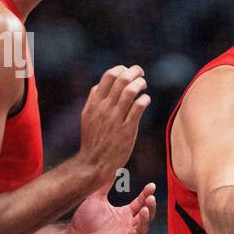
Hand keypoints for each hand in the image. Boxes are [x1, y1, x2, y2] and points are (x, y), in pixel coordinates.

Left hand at [64, 182, 156, 233]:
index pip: (141, 203)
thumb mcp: (95, 199)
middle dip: (150, 207)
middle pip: (145, 216)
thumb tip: (108, 167)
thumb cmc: (83, 220)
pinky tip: (133, 230)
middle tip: (151, 198)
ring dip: (144, 221)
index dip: (147, 195)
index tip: (152, 185)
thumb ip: (103, 186)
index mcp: (125, 214)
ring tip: (144, 210)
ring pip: (141, 230)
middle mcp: (128, 226)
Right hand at [78, 65, 150, 191]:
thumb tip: (101, 85)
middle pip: (121, 79)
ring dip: (140, 84)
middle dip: (134, 72)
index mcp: (94, 103)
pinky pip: (138, 107)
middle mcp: (104, 108)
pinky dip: (144, 99)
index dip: (121, 69)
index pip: (108, 76)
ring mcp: (115, 118)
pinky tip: (145, 100)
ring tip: (143, 86)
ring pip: (130, 90)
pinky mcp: (127, 129)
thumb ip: (94, 100)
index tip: (128, 71)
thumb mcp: (88, 117)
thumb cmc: (93, 140)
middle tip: (141, 73)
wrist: (94, 163)